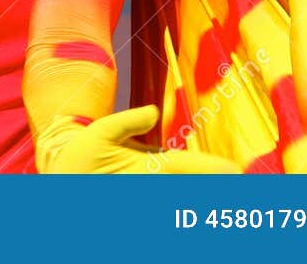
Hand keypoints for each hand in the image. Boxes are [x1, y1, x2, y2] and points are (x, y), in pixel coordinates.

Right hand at [37, 105, 240, 173]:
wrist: (63, 180)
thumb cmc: (79, 157)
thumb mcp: (99, 133)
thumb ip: (128, 121)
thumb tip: (152, 111)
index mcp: (145, 169)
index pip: (186, 167)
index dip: (212, 169)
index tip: (237, 170)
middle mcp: (150, 183)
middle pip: (190, 184)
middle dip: (215, 183)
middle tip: (244, 179)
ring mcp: (147, 193)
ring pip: (182, 192)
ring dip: (205, 190)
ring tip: (231, 184)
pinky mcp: (142, 192)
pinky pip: (169, 195)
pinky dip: (185, 193)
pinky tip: (205, 192)